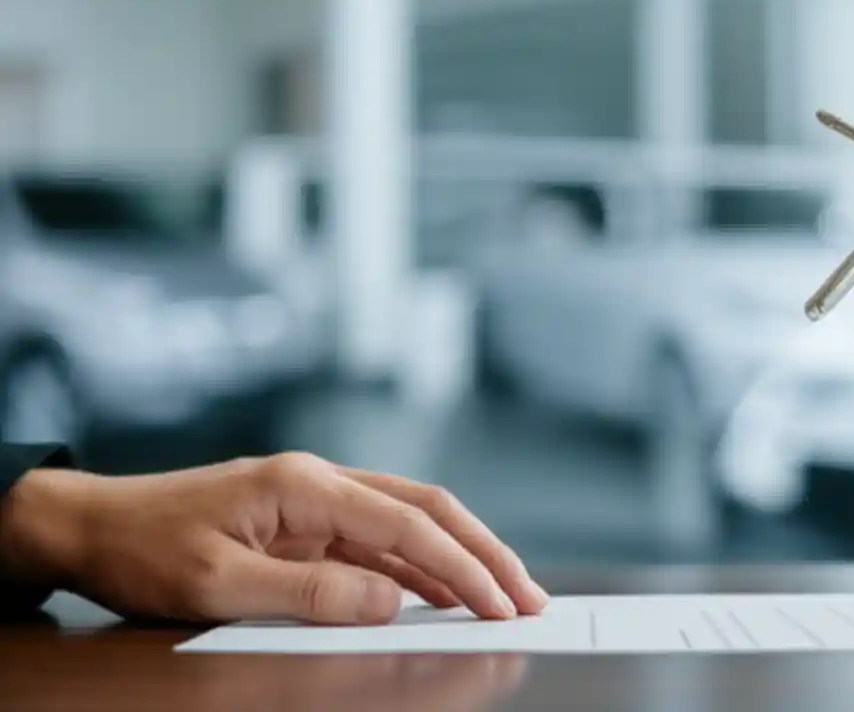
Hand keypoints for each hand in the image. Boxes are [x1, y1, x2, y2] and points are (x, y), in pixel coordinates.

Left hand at [0, 453, 548, 623]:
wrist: (93, 527)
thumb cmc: (144, 549)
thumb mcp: (218, 584)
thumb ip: (308, 593)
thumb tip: (391, 600)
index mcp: (304, 485)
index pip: (407, 522)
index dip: (462, 565)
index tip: (500, 604)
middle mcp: (320, 482)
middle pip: (428, 507)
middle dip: (484, 551)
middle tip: (528, 596)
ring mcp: (316, 500)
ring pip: (412, 520)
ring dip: (461, 557)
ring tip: (504, 596)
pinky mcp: (308, 522)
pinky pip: (379, 542)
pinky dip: (420, 567)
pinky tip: (443, 593)